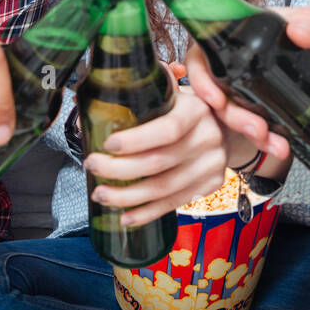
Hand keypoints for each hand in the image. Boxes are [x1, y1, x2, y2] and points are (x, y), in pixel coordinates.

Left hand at [83, 88, 232, 227]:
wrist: (226, 126)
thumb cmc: (186, 109)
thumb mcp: (170, 93)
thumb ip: (135, 94)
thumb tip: (83, 109)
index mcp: (196, 109)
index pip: (167, 129)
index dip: (135, 140)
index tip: (107, 145)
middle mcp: (208, 137)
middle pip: (159, 162)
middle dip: (119, 169)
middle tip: (92, 166)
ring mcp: (212, 164)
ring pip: (163, 188)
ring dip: (127, 196)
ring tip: (100, 194)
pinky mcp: (212, 185)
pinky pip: (174, 203)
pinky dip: (146, 213)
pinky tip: (125, 217)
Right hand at [183, 6, 309, 161]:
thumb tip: (300, 32)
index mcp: (238, 40)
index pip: (202, 58)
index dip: (200, 80)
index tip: (217, 100)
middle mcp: (237, 68)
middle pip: (217, 95)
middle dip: (233, 117)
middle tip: (256, 129)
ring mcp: (250, 91)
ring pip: (235, 117)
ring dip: (251, 135)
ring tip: (277, 146)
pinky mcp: (266, 110)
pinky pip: (257, 129)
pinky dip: (268, 141)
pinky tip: (283, 147)